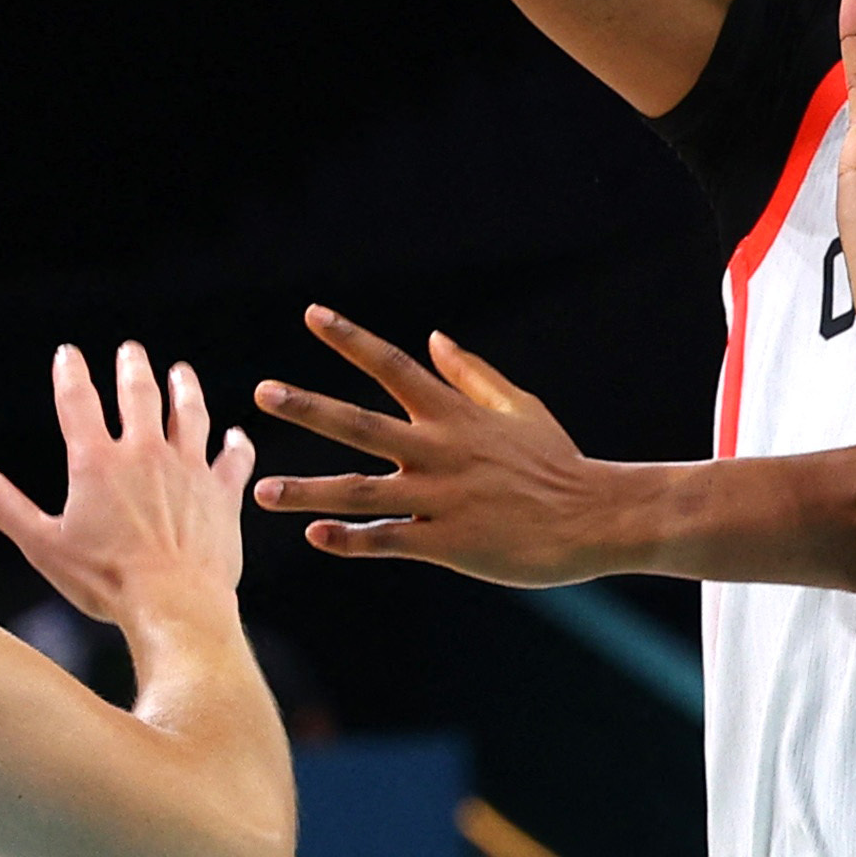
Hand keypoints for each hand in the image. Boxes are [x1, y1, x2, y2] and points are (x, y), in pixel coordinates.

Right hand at [0, 343, 251, 638]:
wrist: (174, 601)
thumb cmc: (103, 579)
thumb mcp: (41, 543)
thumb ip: (1, 503)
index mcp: (98, 463)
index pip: (79, 403)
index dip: (71, 374)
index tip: (68, 353)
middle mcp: (147, 454)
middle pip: (140, 395)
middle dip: (133, 369)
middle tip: (131, 350)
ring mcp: (190, 468)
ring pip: (191, 414)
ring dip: (185, 390)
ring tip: (181, 372)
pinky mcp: (223, 490)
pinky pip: (234, 458)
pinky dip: (236, 444)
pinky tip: (237, 436)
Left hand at [250, 309, 614, 585]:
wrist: (594, 517)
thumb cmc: (556, 462)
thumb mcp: (519, 408)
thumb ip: (471, 375)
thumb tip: (435, 337)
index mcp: (455, 414)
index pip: (393, 365)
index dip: (351, 339)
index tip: (312, 314)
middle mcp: (440, 450)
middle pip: (361, 424)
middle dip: (309, 408)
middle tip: (262, 392)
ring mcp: (441, 497)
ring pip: (361, 492)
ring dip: (308, 490)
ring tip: (261, 490)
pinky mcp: (447, 543)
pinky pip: (388, 541)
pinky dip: (351, 541)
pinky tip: (315, 537)